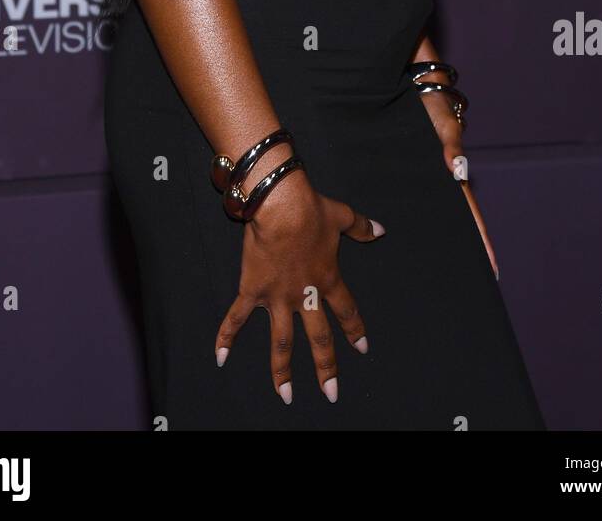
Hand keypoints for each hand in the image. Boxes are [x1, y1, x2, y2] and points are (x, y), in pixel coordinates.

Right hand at [214, 169, 381, 403]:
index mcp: (327, 279)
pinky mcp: (253, 290)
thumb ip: (361, 227)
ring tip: (286, 395)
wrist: (281, 206)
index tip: (362, 349)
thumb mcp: (342, 216)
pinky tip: (221, 357)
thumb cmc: (311, 210)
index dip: (355, 330)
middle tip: (331, 393)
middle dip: (326, 367)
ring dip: (283, 370)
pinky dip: (227, 337)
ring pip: (282, 341)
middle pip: (319, 338)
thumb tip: (380, 229)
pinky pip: (237, 318)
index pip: (346, 310)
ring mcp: (278, 297)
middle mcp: (304, 295)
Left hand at [414, 81, 499, 281]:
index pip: (469, 214)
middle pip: (448, 221)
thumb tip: (458, 172)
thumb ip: (452, 147)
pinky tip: (386, 239)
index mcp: (450, 174)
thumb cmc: (431, 100)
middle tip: (456, 284)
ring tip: (421, 272)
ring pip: (423, 213)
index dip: (481, 241)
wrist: (405, 78)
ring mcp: (416, 176)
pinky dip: (400, 214)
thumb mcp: (444, 124)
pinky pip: (401, 196)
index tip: (492, 269)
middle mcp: (435, 179)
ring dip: (424, 236)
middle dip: (456, 250)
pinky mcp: (397, 167)